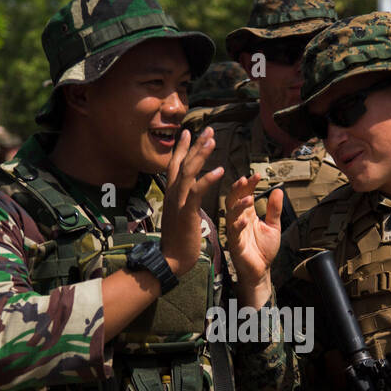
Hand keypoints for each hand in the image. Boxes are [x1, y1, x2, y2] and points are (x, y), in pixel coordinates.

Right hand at [161, 126, 223, 275]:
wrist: (170, 260)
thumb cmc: (178, 242)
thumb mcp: (179, 217)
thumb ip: (184, 203)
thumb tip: (189, 198)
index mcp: (171, 195)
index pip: (175, 166)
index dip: (181, 148)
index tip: (187, 132)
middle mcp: (172, 194)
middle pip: (182, 163)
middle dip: (195, 145)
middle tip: (208, 129)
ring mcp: (178, 202)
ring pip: (188, 172)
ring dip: (200, 155)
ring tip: (212, 140)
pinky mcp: (186, 212)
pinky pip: (197, 192)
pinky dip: (207, 179)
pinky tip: (219, 170)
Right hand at [223, 172, 283, 304]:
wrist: (261, 271)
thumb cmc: (264, 250)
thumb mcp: (273, 226)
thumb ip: (274, 209)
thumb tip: (278, 190)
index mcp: (247, 214)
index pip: (245, 194)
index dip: (250, 184)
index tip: (257, 175)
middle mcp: (239, 220)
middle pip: (234, 200)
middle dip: (238, 189)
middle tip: (245, 180)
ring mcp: (235, 231)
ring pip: (231, 214)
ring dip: (239, 205)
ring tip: (248, 199)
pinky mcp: (235, 244)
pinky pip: (233, 233)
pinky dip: (239, 225)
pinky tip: (245, 220)